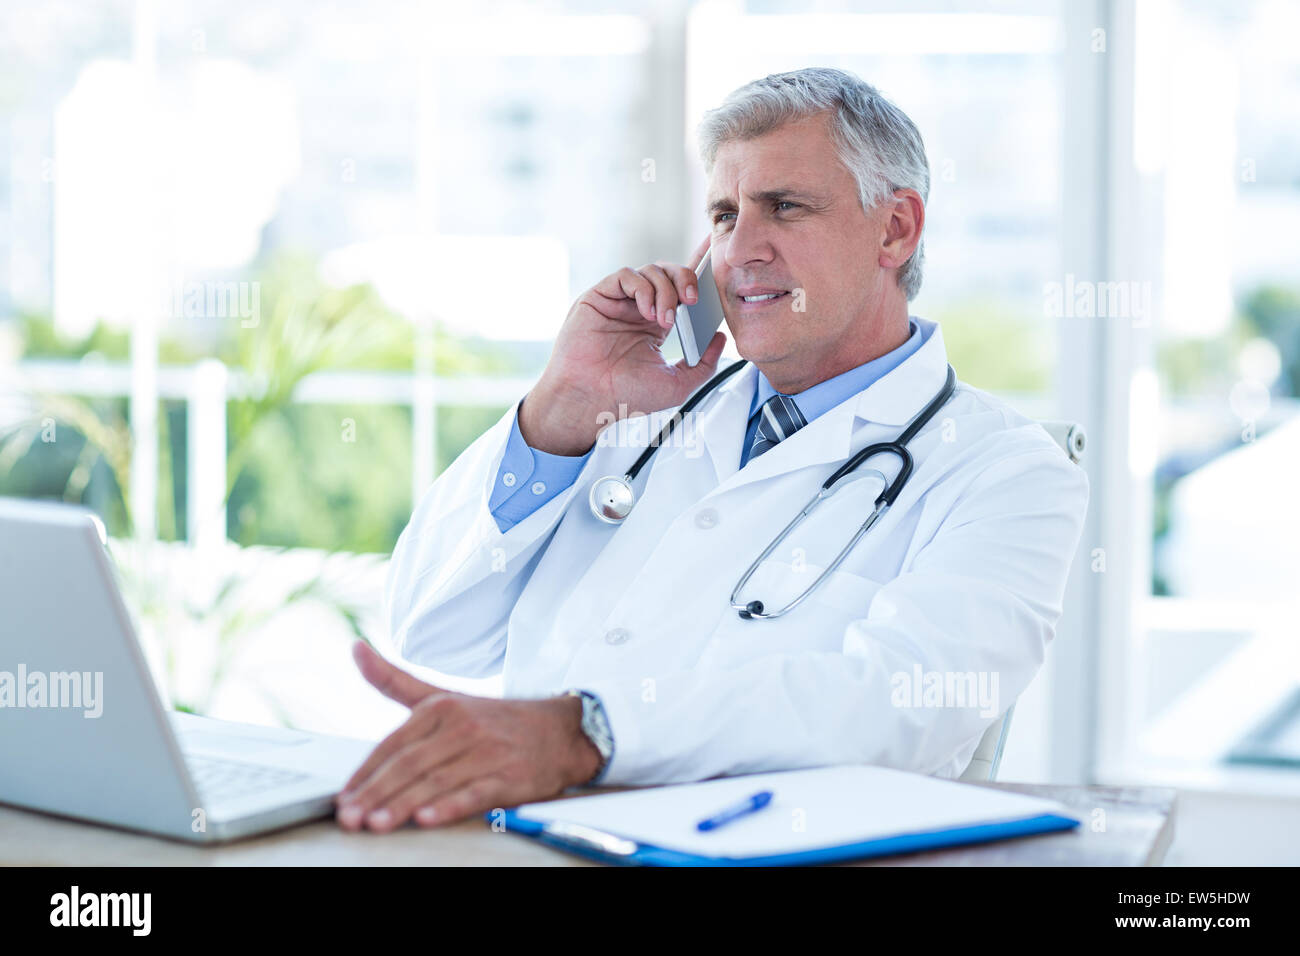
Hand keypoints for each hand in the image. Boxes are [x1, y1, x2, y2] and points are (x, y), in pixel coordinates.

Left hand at [335, 641, 602, 832]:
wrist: (559, 730)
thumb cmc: (493, 719)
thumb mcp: (443, 696)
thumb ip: (395, 679)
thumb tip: (356, 648)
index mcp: (441, 707)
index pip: (393, 744)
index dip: (365, 772)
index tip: (343, 798)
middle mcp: (462, 726)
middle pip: (410, 764)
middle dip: (375, 793)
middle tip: (349, 817)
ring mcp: (487, 752)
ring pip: (436, 781)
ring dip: (403, 804)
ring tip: (376, 823)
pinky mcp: (511, 776)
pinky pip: (475, 793)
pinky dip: (450, 807)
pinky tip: (428, 819)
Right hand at [519, 233, 727, 455]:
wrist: (592, 399)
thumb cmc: (627, 395)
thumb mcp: (678, 384)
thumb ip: (703, 364)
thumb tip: (721, 338)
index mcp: (658, 324)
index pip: (682, 289)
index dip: (699, 271)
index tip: (715, 260)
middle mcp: (639, 308)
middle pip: (669, 272)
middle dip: (686, 278)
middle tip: (692, 300)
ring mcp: (620, 301)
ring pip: (651, 271)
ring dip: (666, 290)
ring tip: (665, 320)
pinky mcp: (600, 296)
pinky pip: (626, 275)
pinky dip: (642, 288)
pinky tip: (647, 311)